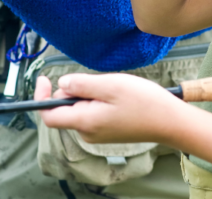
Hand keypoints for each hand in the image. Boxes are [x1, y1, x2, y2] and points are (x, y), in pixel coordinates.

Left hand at [35, 72, 186, 144]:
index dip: (41, 97)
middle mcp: (87, 132)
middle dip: (74, 90)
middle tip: (99, 80)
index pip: (49, 116)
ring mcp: (98, 134)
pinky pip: (92, 112)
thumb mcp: (110, 85)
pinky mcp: (107, 131)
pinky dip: (98, 100)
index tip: (45, 78)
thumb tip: (60, 84)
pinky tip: (118, 96)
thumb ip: (82, 85)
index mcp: (85, 122)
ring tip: (113, 87)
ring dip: (89, 94)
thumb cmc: (143, 101)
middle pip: (66, 109)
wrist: (169, 121)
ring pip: (81, 109)